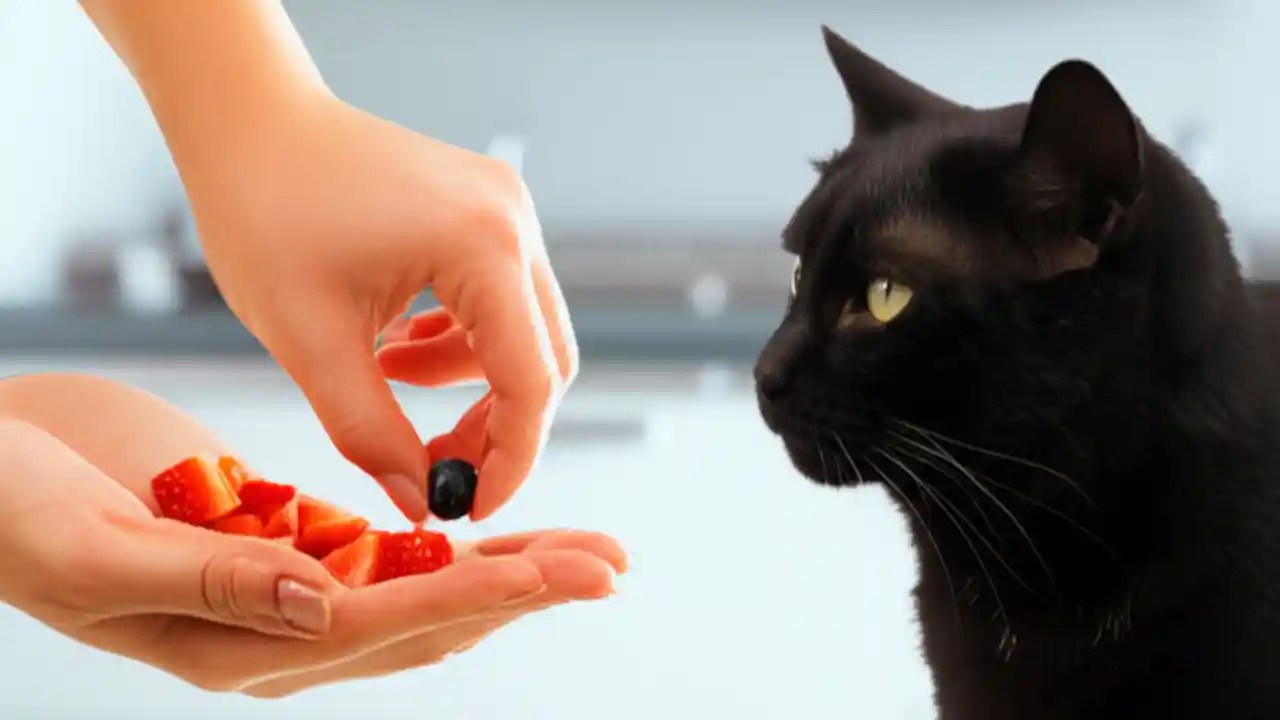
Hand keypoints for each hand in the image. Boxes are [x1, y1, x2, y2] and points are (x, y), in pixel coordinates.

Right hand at [0, 418, 620, 694]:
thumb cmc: (13, 513)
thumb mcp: (95, 551)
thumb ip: (211, 583)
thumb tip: (324, 605)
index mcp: (236, 647)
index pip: (387, 621)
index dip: (479, 593)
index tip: (560, 572)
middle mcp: (277, 629)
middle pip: (428, 614)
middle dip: (524, 586)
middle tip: (610, 562)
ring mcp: (286, 587)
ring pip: (421, 584)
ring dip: (505, 563)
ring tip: (585, 548)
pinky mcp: (285, 539)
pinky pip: (387, 548)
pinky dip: (449, 533)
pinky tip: (491, 520)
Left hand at [173, 92, 575, 522]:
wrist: (248, 118)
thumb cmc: (263, 211)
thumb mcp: (308, 340)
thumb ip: (370, 433)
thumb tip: (419, 504)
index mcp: (482, 246)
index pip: (532, 381)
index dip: (511, 459)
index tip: (469, 507)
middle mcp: (513, 222)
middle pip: (546, 360)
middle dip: (498, 427)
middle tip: (436, 467)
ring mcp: (506, 210)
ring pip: (524, 334)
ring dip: (472, 381)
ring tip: (388, 378)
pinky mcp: (486, 211)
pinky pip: (500, 301)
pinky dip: (461, 342)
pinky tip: (397, 344)